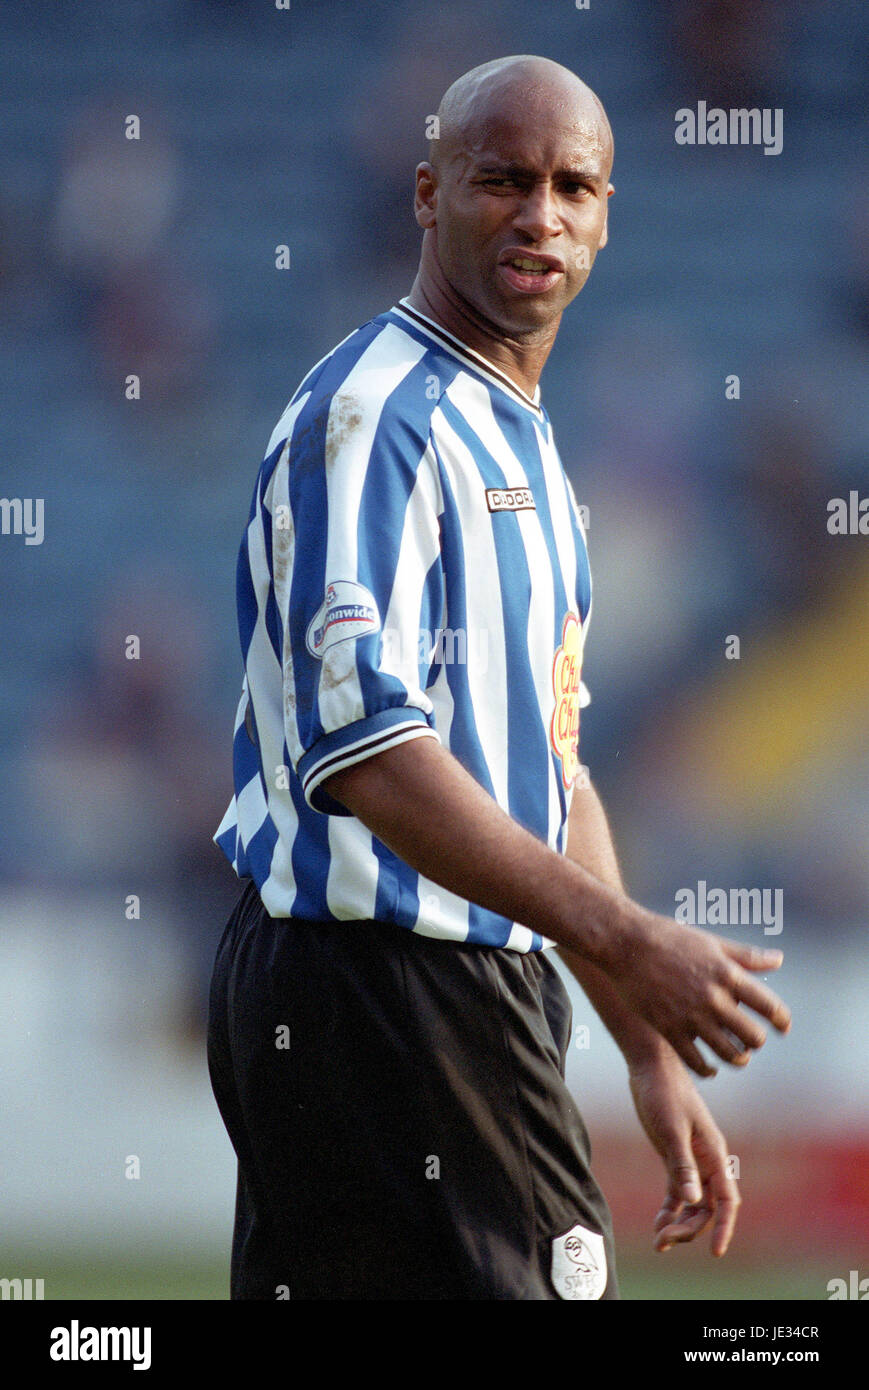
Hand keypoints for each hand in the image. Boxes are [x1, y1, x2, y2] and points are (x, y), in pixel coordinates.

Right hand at [606, 909, 790, 1076]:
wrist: (625, 944)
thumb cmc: (670, 938)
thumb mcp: (712, 943)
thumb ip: (746, 956)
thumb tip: (778, 960)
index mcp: (727, 974)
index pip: (769, 1006)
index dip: (782, 1021)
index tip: (782, 1027)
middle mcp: (713, 998)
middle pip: (753, 1036)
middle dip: (757, 1041)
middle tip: (752, 1040)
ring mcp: (691, 1016)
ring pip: (729, 1054)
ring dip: (738, 1059)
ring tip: (738, 1056)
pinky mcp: (669, 1029)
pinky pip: (696, 1062)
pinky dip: (708, 1070)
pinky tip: (710, 1069)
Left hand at [628, 1048, 739, 1255]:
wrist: (651, 1067)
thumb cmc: (663, 1093)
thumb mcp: (670, 1130)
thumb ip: (681, 1165)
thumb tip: (691, 1202)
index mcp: (714, 1153)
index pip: (726, 1200)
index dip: (723, 1227)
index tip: (716, 1251)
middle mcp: (707, 1161)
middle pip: (707, 1207)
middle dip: (691, 1229)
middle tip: (664, 1241)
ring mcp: (692, 1160)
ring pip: (693, 1203)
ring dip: (680, 1223)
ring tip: (659, 1241)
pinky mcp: (675, 1157)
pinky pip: (678, 1192)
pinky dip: (671, 1209)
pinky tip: (658, 1224)